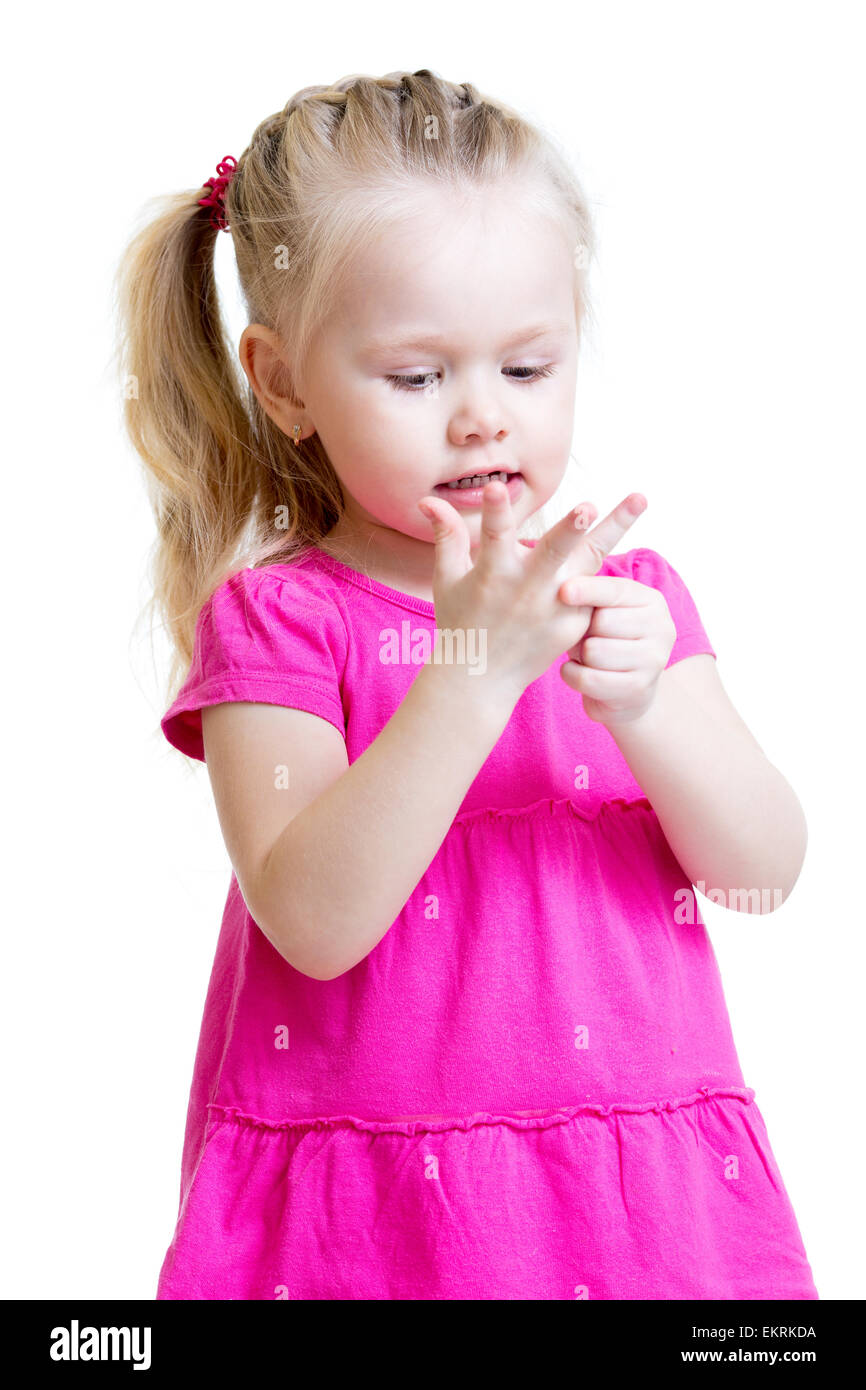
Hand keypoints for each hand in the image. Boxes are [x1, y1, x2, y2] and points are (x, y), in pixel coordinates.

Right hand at [416, 482, 645, 707]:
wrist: (482, 678)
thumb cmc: (462, 619)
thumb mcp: (448, 579)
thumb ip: (447, 536)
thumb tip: (426, 500)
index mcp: (492, 575)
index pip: (493, 537)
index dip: (494, 512)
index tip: (495, 486)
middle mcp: (526, 590)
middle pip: (551, 553)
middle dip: (568, 530)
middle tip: (587, 507)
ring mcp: (554, 608)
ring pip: (590, 563)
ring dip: (615, 530)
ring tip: (640, 499)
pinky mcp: (574, 623)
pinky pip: (594, 585)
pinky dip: (610, 553)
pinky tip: (629, 518)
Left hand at [556, 518, 677, 726]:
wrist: (627, 691)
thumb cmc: (608, 639)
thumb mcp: (604, 611)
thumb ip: (591, 593)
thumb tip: (564, 586)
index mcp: (652, 601)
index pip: (616, 591)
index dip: (588, 590)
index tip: (564, 590)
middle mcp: (661, 628)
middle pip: (601, 622)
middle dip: (582, 631)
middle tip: (584, 637)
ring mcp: (654, 661)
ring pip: (593, 651)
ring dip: (578, 655)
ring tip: (585, 655)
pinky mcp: (639, 689)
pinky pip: (588, 678)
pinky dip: (572, 675)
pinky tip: (577, 670)